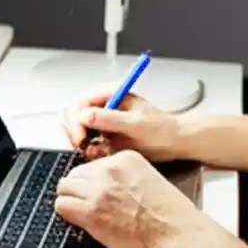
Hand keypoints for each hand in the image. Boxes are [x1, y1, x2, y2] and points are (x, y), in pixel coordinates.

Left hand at [53, 150, 204, 247]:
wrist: (178, 235)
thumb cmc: (171, 215)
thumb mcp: (149, 179)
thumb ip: (124, 177)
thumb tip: (104, 186)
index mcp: (126, 159)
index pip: (94, 164)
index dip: (93, 182)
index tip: (99, 192)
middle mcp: (110, 169)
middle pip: (76, 174)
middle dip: (79, 189)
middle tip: (88, 204)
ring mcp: (99, 189)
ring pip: (65, 188)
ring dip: (71, 200)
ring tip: (83, 212)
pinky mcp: (91, 211)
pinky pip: (62, 205)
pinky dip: (67, 213)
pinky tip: (79, 220)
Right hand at [62, 88, 181, 161]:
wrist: (174, 143)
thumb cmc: (161, 130)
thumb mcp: (135, 124)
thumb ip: (109, 119)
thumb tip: (84, 115)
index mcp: (110, 95)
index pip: (79, 104)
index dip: (76, 121)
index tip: (82, 138)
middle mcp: (103, 105)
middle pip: (73, 115)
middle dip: (75, 132)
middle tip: (84, 147)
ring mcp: (102, 119)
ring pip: (76, 129)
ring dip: (81, 142)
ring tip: (96, 151)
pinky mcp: (104, 133)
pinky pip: (86, 141)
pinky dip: (89, 149)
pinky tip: (101, 153)